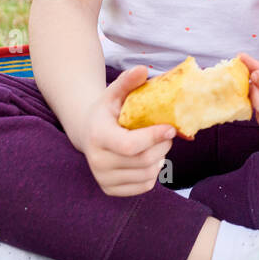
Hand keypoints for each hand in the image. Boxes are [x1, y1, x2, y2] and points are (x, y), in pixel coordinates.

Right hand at [74, 65, 175, 196]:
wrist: (88, 133)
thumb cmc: (107, 111)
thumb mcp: (114, 93)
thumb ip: (128, 81)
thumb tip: (143, 69)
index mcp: (98, 136)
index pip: (130, 145)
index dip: (154, 138)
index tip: (171, 128)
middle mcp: (97, 161)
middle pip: (143, 160)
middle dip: (163, 146)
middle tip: (168, 133)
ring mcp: (103, 178)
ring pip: (147, 174)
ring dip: (160, 159)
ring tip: (158, 145)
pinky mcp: (110, 190)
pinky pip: (144, 186)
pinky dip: (153, 173)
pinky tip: (149, 159)